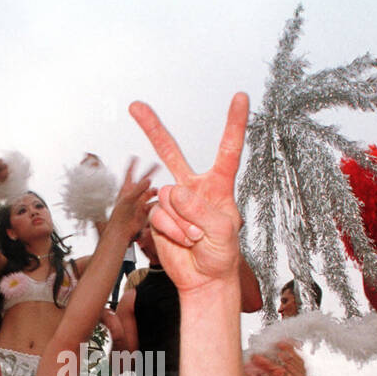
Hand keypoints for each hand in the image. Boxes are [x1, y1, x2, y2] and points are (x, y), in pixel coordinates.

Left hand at [106, 159, 157, 236]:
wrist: (122, 232)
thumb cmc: (119, 217)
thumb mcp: (128, 198)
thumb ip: (139, 188)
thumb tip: (148, 180)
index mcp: (126, 189)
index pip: (129, 173)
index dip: (132, 164)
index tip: (135, 156)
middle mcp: (134, 194)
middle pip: (143, 179)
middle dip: (150, 171)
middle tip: (157, 164)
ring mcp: (140, 202)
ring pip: (150, 192)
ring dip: (155, 191)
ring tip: (158, 190)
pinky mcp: (145, 210)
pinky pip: (154, 204)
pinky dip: (157, 203)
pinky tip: (160, 203)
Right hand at [128, 94, 247, 292]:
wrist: (203, 278)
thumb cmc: (221, 254)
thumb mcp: (223, 232)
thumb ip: (202, 210)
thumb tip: (175, 192)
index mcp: (218, 185)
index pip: (228, 150)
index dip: (234, 123)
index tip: (241, 97)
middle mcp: (193, 188)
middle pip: (171, 152)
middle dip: (152, 128)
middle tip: (135, 106)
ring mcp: (173, 201)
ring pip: (166, 197)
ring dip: (181, 222)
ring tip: (195, 237)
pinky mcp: (158, 216)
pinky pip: (157, 215)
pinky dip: (170, 231)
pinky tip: (182, 240)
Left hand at [253, 342, 308, 375]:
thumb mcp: (275, 375)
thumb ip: (267, 367)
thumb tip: (253, 358)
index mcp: (294, 365)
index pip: (292, 353)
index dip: (286, 345)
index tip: (278, 339)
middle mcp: (299, 369)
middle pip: (295, 356)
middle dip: (288, 349)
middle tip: (279, 343)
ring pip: (298, 365)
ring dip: (289, 359)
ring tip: (281, 354)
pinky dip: (293, 371)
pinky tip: (286, 368)